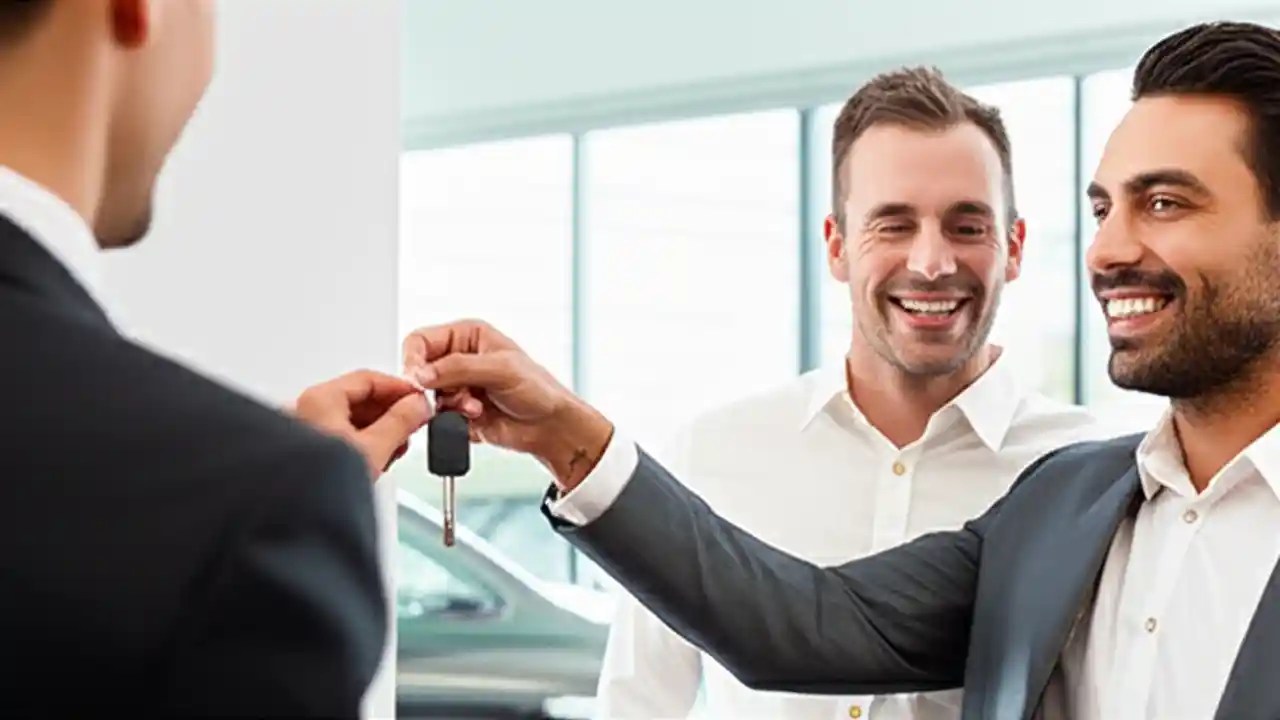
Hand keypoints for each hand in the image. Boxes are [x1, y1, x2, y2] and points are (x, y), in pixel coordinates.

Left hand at [292, 369, 431, 478]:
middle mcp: (306, 409)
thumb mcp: (375, 447)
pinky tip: (379, 457)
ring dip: (379, 429)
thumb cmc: (320, 482)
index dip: (399, 387)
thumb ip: (401, 421)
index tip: (419, 397)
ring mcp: (303, 431)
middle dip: (390, 411)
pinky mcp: (306, 453)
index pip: (367, 379)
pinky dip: (363, 443)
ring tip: (399, 443)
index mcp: (319, 399)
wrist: (297, 516)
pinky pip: (340, 437)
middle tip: (413, 420)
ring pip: (349, 419)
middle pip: (357, 398)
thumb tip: (417, 405)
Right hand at [402, 319, 612, 489]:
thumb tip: (422, 373)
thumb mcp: (500, 369)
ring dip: (448, 405)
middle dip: (433, 387)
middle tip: (452, 394)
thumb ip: (458, 368)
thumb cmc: (538, 388)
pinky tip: (475, 416)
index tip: (418, 378)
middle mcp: (458, 359)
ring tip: (474, 406)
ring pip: (426, 397)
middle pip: (419, 370)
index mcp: (467, 335)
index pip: (421, 340)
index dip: (414, 359)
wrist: (549, 426)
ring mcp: (457, 386)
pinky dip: (452, 420)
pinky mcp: (457, 412)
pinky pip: (438, 418)